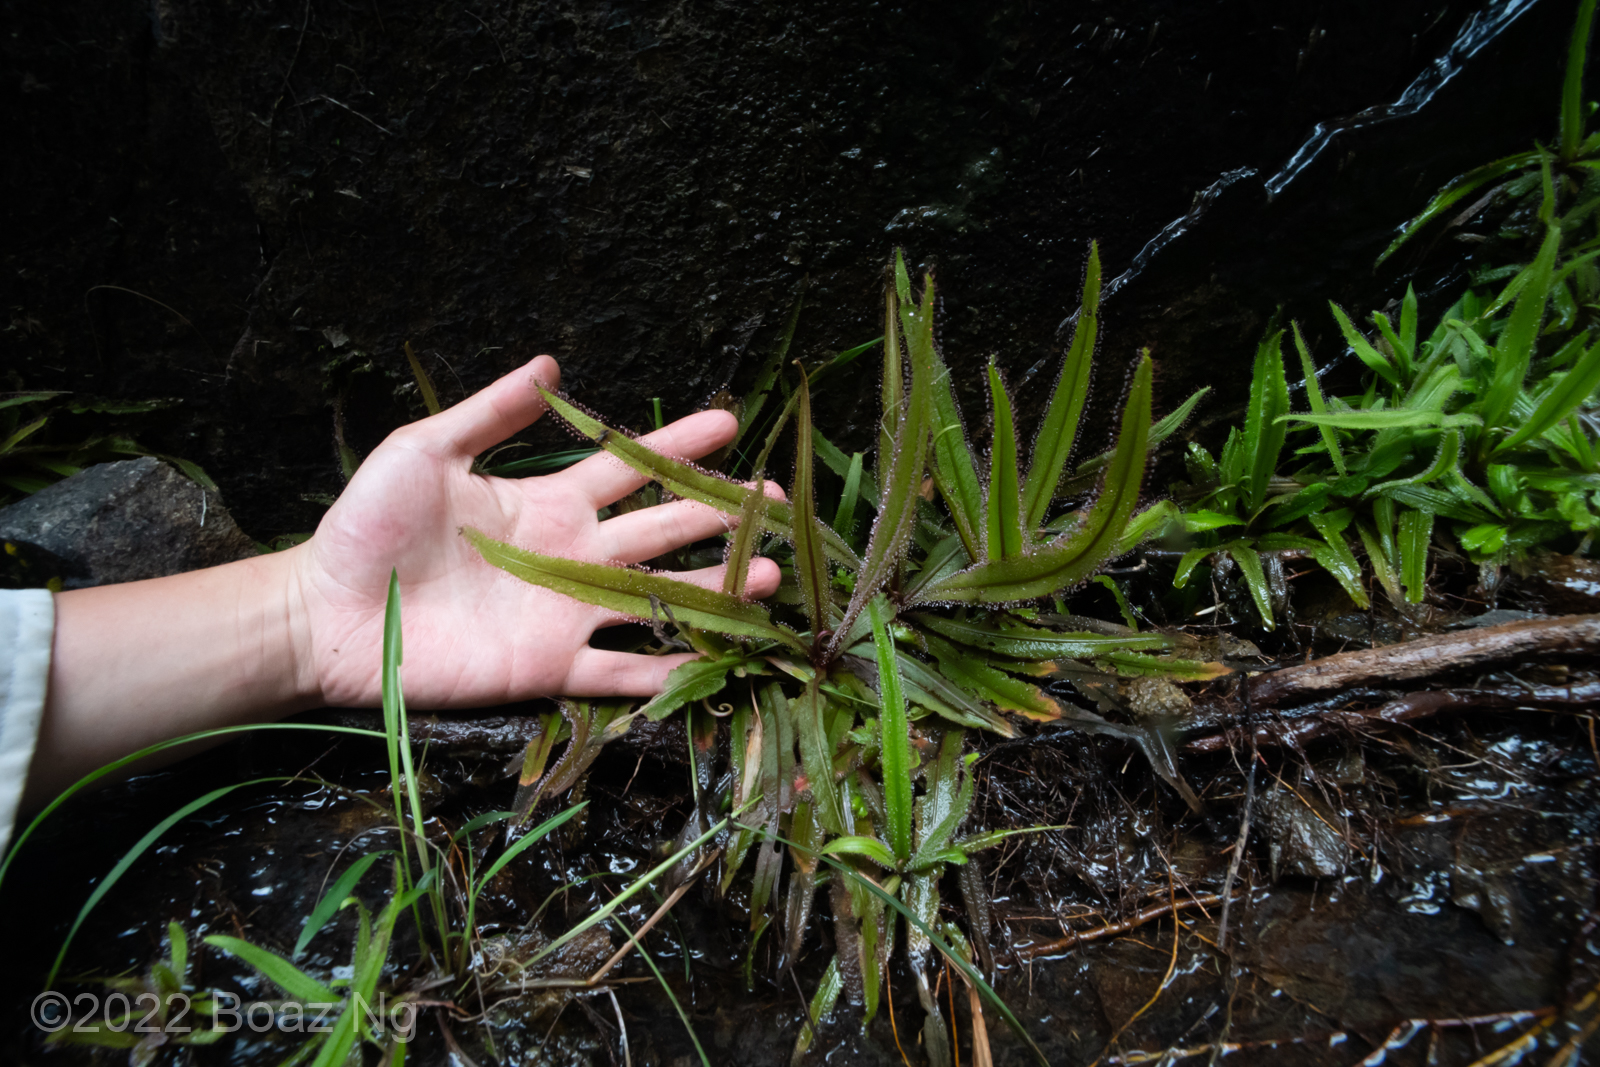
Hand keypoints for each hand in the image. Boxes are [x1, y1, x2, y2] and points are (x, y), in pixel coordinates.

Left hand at [288, 355, 781, 707]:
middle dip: (719, 514)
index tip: (731, 420)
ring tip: (773, 575)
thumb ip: (489, 414)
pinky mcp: (548, 666)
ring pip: (658, 599)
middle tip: (775, 501)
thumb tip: (549, 367)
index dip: (679, 442)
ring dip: (714, 588)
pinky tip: (714, 658)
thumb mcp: (425, 451)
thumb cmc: (368, 526)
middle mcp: (570, 556)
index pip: (630, 467)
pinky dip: (665, 668)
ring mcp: (564, 614)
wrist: (328, 611)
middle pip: (661, 531)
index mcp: (546, 502)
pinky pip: (618, 669)